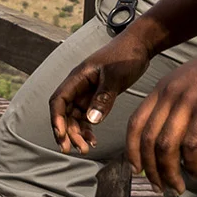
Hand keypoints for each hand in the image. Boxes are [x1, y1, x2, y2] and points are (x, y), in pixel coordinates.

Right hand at [49, 35, 154, 152]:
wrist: (139, 47)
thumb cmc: (125, 56)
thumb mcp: (114, 77)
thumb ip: (103, 98)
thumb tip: (91, 120)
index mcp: (77, 79)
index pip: (58, 101)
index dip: (57, 119)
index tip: (61, 135)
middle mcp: (78, 87)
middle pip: (65, 114)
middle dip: (67, 132)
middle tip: (73, 149)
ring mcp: (86, 93)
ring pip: (75, 118)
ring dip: (77, 134)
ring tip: (85, 149)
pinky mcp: (96, 98)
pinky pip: (87, 118)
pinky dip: (88, 130)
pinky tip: (94, 140)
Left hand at [125, 36, 196, 193]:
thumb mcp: (191, 81)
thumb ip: (177, 101)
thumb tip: (171, 133)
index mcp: (162, 88)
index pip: (134, 124)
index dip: (132, 152)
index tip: (137, 171)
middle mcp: (170, 94)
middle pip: (147, 140)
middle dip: (151, 170)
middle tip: (161, 187)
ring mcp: (189, 101)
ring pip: (166, 147)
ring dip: (170, 173)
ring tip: (179, 186)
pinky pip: (192, 146)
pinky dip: (192, 164)